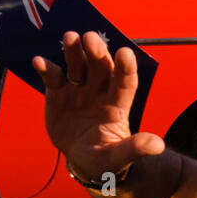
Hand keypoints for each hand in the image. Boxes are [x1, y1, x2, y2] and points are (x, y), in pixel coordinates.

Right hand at [33, 33, 164, 186]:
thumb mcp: (118, 158)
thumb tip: (158, 145)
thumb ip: (134, 149)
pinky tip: (39, 62)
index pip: (125, 83)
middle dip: (97, 52)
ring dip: (73, 51)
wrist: (81, 160)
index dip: (126, 68)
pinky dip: (46, 68)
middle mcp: (99, 92)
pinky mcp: (58, 92)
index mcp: (117, 105)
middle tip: (90, 38)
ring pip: (77, 66)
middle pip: (100, 67)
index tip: (125, 53)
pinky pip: (52, 77)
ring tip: (70, 37)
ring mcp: (78, 90)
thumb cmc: (104, 159)